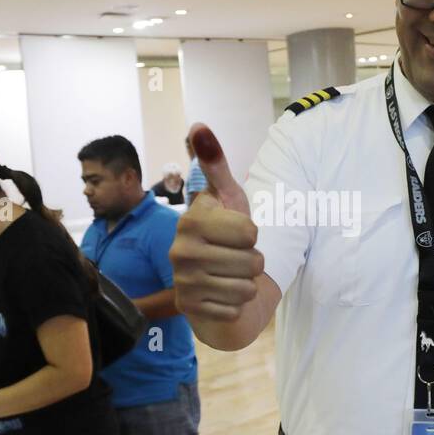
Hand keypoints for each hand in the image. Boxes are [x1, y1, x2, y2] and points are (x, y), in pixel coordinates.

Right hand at [170, 124, 262, 321]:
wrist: (215, 282)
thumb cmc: (227, 236)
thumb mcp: (228, 198)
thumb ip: (215, 164)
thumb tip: (198, 125)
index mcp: (191, 220)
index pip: (249, 231)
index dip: (253, 234)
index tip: (237, 234)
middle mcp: (180, 250)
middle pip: (251, 261)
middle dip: (253, 262)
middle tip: (236, 259)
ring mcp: (183, 282)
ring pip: (245, 287)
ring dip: (246, 284)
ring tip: (230, 276)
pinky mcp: (189, 308)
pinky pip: (235, 309)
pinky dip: (236, 304)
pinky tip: (222, 295)